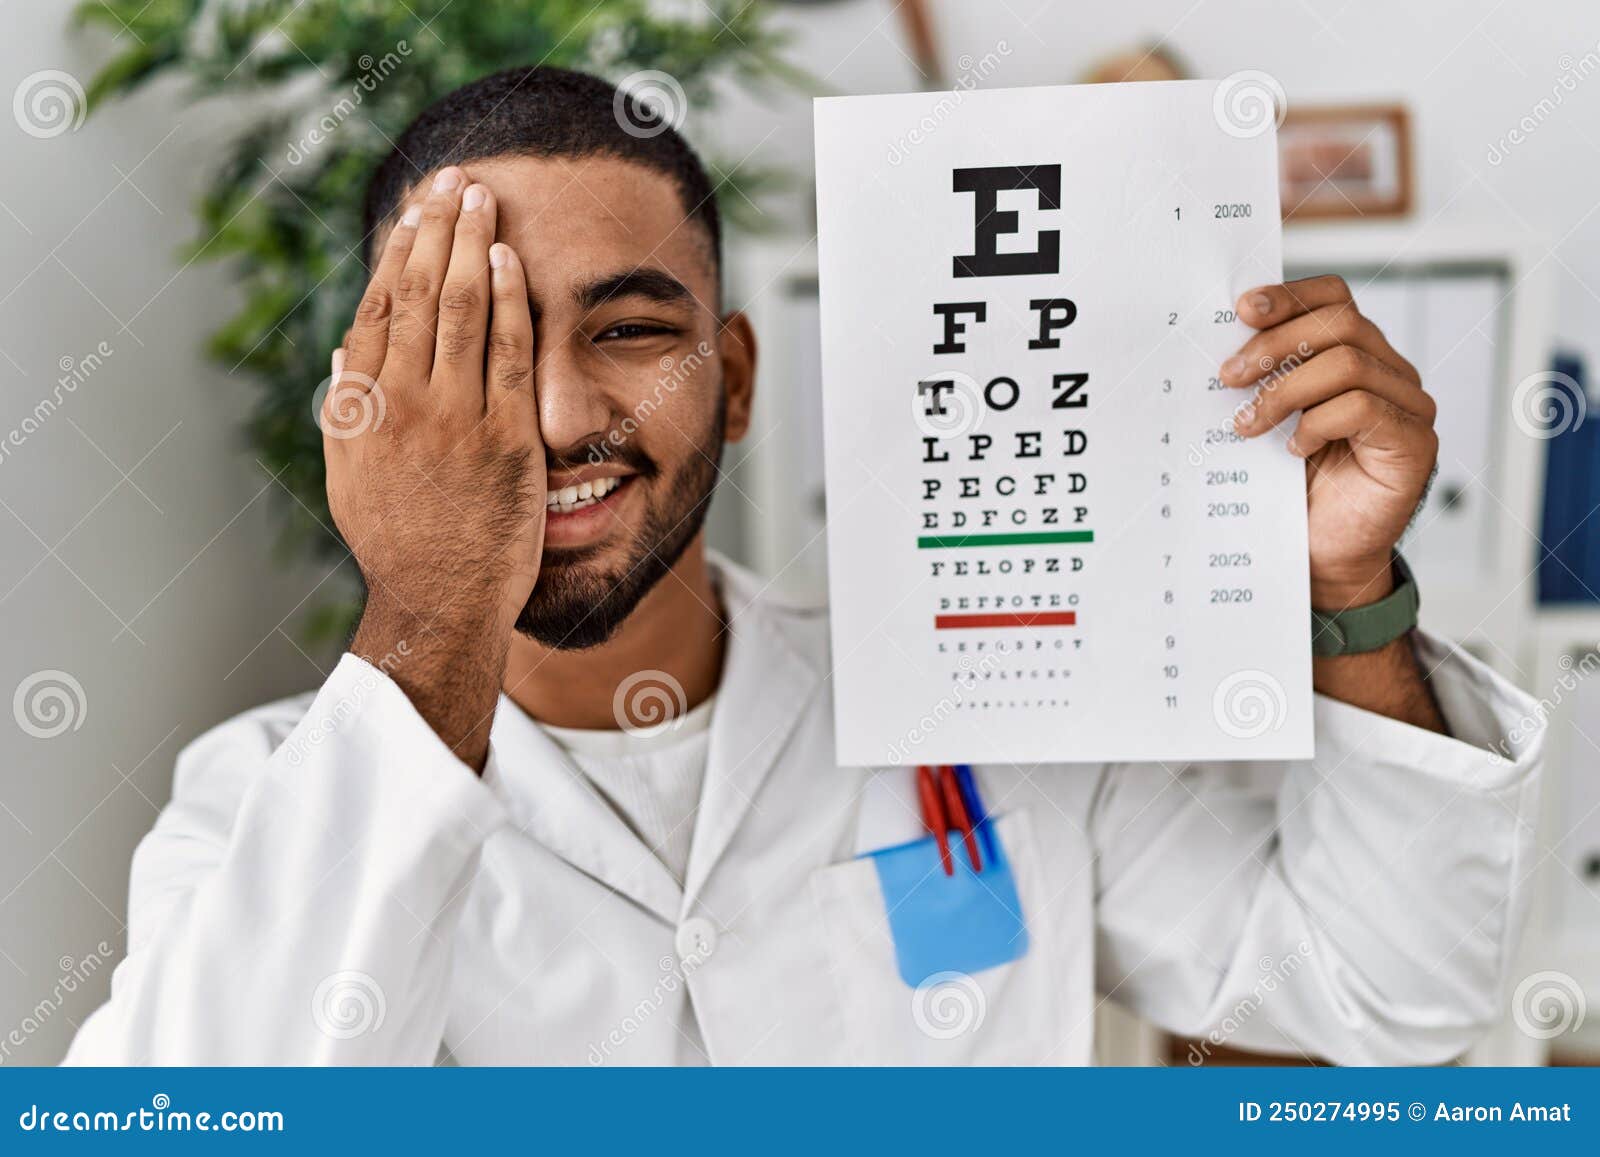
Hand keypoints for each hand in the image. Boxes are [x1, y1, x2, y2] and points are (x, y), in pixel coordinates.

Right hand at [324, 167, 543, 765]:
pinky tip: (508, 261)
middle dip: (435, 228)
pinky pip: (504, 355)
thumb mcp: (350, 475)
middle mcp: (400, 404)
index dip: (395, 253)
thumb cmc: (397, 542)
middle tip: (453, 179)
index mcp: (360, 407)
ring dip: (470, 246)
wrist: (440, 603)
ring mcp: (452, 419)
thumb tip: (345, 354)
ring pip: (458, 311)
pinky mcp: (502, 438)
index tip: (412, 212)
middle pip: (416, 293)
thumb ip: (347, 412)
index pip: (377, 307)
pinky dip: (506, 302)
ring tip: (480, 197)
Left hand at [1221, 275, 1437, 610]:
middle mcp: (1389, 371)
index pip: (1334, 298)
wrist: (1321, 553)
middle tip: (1228, 377)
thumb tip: (1221, 345)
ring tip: (1247, 424)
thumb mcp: (1270, 420)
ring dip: (1285, 390)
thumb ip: (1263, 378)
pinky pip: (1364, 409)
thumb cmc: (1295, 487)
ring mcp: (1408, 405)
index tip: (1242, 309)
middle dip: (1274, 345)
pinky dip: (1318, 424)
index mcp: (1357, 353)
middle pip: (1340, 323)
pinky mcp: (1414, 443)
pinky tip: (1293, 450)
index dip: (1290, 296)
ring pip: (1349, 363)